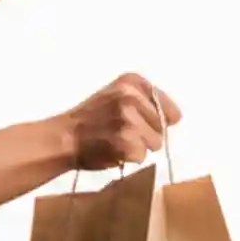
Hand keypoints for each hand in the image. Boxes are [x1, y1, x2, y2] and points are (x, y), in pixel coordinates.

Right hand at [63, 73, 181, 169]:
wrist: (63, 137)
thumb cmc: (90, 120)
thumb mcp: (116, 96)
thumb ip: (145, 101)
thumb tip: (175, 117)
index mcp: (132, 81)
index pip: (169, 109)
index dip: (155, 121)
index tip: (137, 123)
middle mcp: (131, 96)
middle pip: (162, 127)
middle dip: (146, 134)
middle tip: (120, 133)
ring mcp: (128, 119)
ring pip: (155, 143)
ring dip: (138, 148)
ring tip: (116, 142)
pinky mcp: (126, 141)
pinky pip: (142, 156)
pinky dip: (129, 159)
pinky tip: (112, 150)